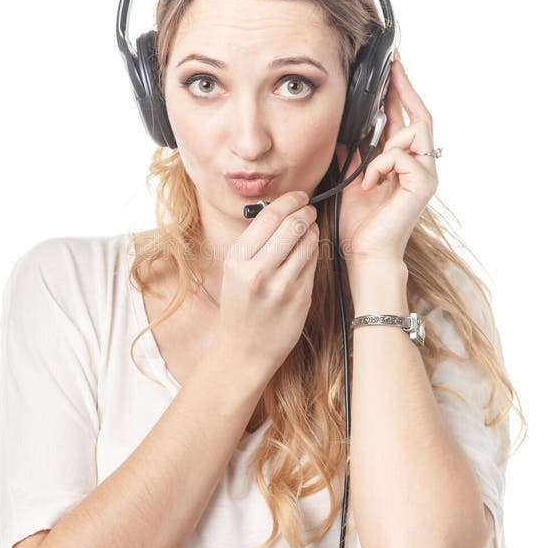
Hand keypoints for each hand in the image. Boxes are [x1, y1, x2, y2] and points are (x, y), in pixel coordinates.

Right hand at [215, 190, 319, 385]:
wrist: (245, 351)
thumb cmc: (239, 308)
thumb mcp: (233, 273)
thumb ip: (253, 244)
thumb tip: (279, 211)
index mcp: (237, 262)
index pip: (268, 218)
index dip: (288, 201)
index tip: (297, 196)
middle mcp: (258, 272)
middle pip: (292, 225)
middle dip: (305, 211)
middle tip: (308, 208)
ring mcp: (282, 286)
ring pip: (308, 242)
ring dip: (313, 229)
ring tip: (310, 227)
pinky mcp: (301, 297)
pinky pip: (314, 262)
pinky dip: (314, 249)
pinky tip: (309, 248)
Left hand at [334, 54, 438, 261]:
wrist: (365, 253)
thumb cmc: (360, 224)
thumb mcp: (351, 178)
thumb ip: (354, 154)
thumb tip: (345, 131)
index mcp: (404, 162)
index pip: (406, 118)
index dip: (400, 92)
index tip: (391, 68)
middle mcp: (421, 165)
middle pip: (421, 116)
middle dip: (405, 89)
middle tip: (394, 66)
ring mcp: (426, 175)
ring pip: (414, 132)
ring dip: (386, 145)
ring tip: (369, 171)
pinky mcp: (424, 185)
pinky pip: (402, 156)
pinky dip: (381, 165)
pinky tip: (369, 183)